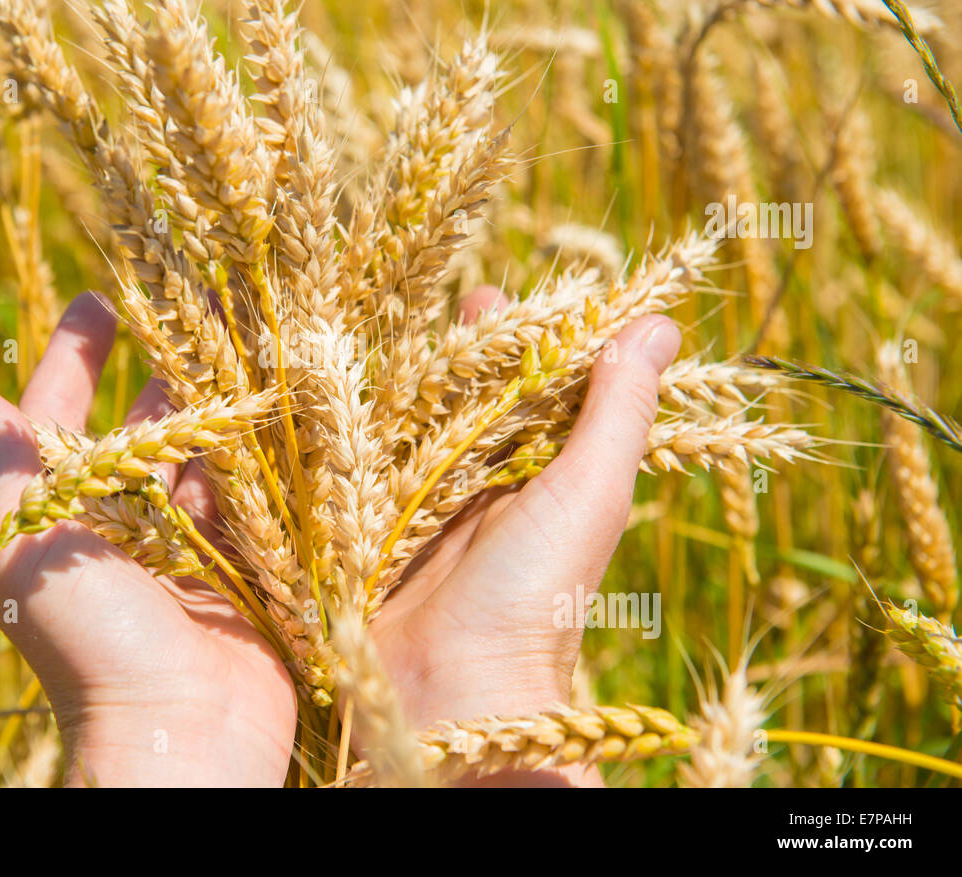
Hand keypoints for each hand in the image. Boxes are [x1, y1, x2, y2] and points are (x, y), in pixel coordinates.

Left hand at [0, 293, 295, 786]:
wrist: (181, 728)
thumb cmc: (88, 639)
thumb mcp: (24, 543)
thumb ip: (1, 467)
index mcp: (62, 512)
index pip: (61, 413)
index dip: (72, 355)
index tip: (98, 298)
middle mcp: (122, 523)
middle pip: (141, 425)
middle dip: (163, 368)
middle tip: (198, 306)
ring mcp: (186, 544)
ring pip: (202, 451)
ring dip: (219, 400)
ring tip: (249, 340)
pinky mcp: (245, 565)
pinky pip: (253, 494)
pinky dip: (262, 452)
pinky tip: (282, 403)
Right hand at [369, 291, 681, 785]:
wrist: (454, 695)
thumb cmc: (537, 597)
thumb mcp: (587, 495)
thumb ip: (617, 414)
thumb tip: (659, 324)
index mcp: (540, 475)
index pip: (532, 387)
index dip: (520, 337)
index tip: (501, 290)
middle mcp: (480, 486)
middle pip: (465, 397)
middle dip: (452, 348)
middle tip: (434, 295)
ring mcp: (418, 507)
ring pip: (407, 424)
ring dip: (393, 381)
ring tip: (376, 322)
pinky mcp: (364, 527)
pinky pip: (355, 464)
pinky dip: (346, 430)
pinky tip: (326, 388)